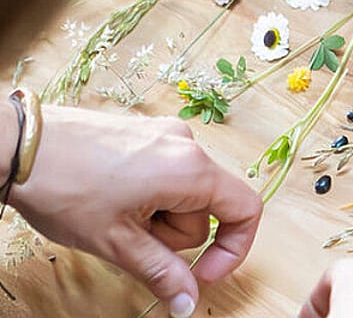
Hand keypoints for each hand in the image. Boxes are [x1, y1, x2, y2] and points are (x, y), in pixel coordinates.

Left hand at [9, 107, 261, 317]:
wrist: (19, 146)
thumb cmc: (65, 187)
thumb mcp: (117, 242)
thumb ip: (162, 273)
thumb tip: (189, 302)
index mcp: (191, 170)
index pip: (245, 210)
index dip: (232, 251)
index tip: (199, 277)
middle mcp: (187, 146)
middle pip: (206, 209)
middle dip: (173, 236)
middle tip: (128, 239)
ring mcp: (166, 136)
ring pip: (183, 195)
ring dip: (156, 217)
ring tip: (112, 216)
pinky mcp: (147, 134)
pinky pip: (165, 176)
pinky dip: (147, 198)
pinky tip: (111, 200)